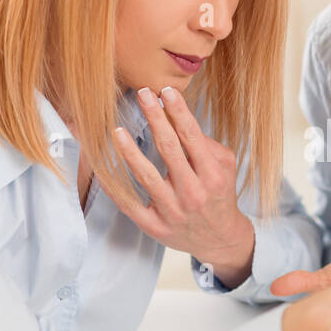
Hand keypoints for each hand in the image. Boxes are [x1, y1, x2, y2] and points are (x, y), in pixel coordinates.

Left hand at [109, 86, 253, 285]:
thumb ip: (208, 145)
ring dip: (130, 151)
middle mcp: (193, 192)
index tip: (165, 91)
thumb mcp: (226, 168)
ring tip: (117, 129)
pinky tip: (104, 169)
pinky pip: (130, 205)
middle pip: (169, 149)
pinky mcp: (155, 226)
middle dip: (155, 118)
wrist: (220, 239)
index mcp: (212, 175)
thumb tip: (181, 121)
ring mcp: (173, 211)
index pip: (192, 136)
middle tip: (142, 93)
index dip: (178, 112)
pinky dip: (115, 188)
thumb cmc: (220, 195)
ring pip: (147, 176)